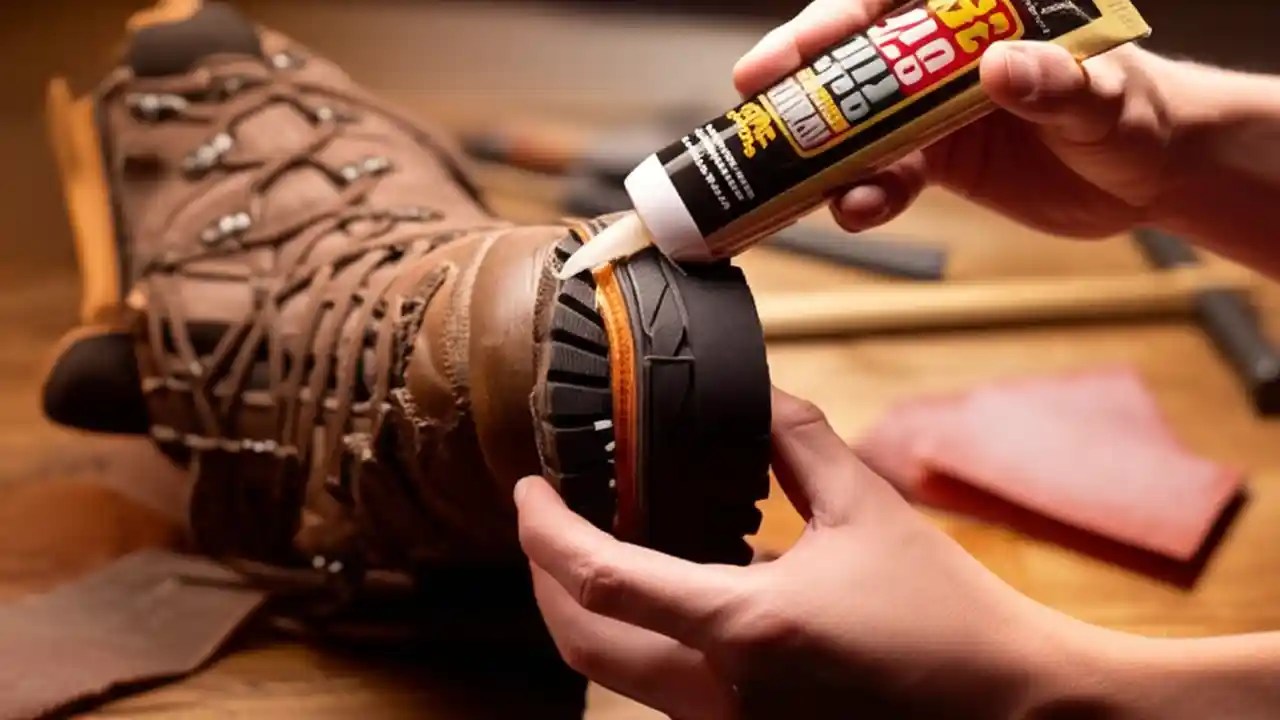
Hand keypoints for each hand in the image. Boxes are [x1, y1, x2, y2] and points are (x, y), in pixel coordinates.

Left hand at [515, 389, 1113, 718]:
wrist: (1009, 708)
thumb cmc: (947, 617)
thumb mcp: (868, 511)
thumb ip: (799, 442)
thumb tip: (758, 393)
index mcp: (745, 627)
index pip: (600, 578)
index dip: (543, 531)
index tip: (527, 490)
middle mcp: (723, 690)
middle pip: (581, 640)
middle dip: (544, 577)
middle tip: (548, 518)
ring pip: (614, 670)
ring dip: (591, 608)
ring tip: (603, 540)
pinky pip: (664, 684)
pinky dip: (644, 634)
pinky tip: (676, 586)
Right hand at [733, 0, 1176, 238]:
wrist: (1150, 175)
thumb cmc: (1137, 112)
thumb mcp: (1103, 97)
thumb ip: (1055, 82)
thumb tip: (1002, 66)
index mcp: (981, 18)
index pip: (891, 6)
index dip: (834, 22)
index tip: (795, 50)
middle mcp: (945, 61)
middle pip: (856, 62)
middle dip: (803, 82)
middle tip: (756, 101)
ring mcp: (934, 110)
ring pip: (858, 125)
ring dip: (825, 153)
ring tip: (802, 179)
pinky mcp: (936, 159)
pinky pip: (884, 176)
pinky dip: (865, 197)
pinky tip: (856, 210)